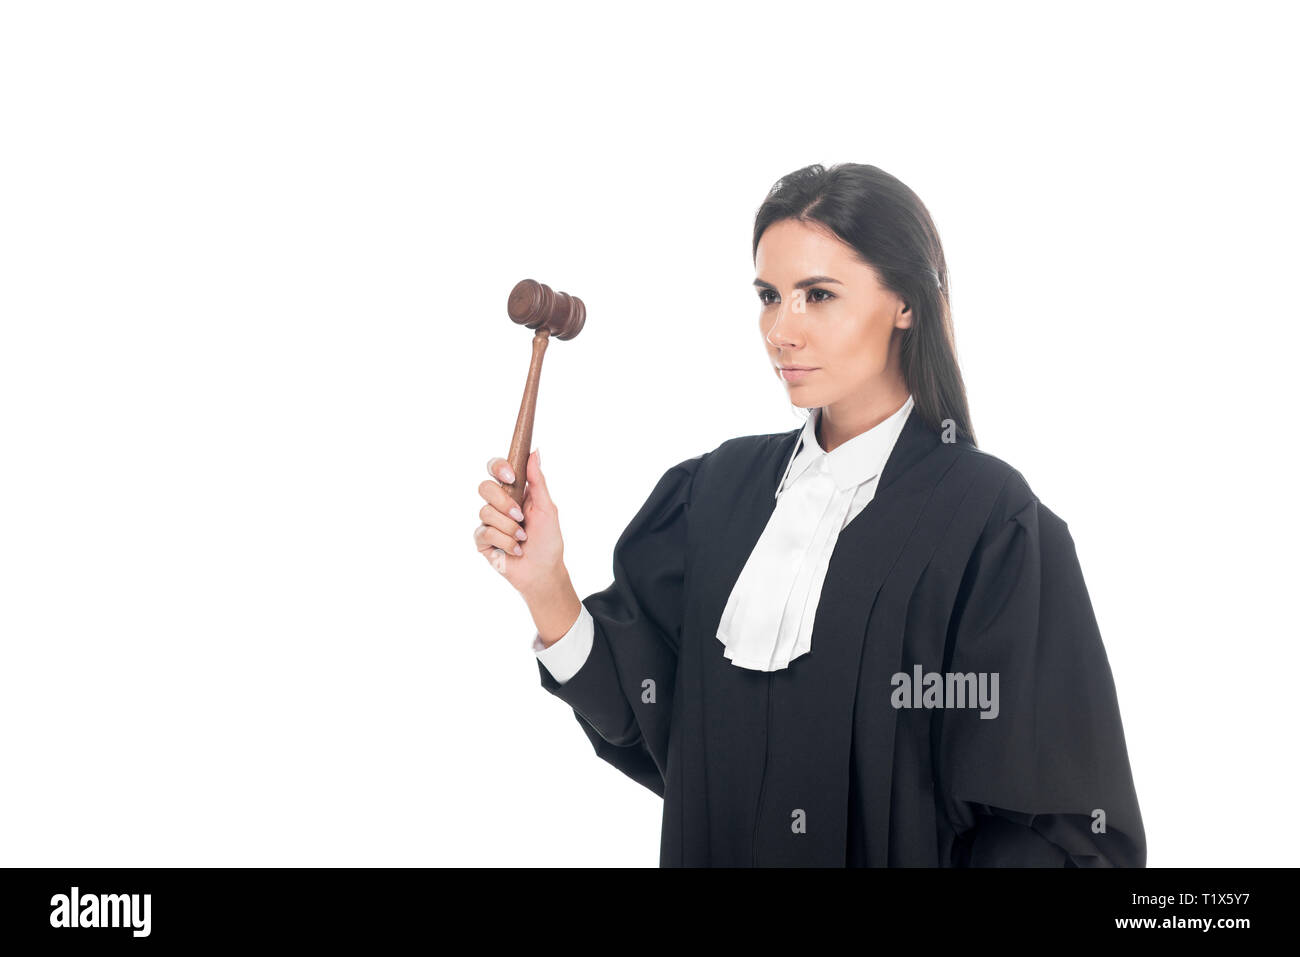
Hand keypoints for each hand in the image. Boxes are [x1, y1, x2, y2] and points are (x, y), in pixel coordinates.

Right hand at [474, 450, 565, 596]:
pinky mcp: (482, 541)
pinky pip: (485, 532)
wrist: (544, 571)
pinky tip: (516, 550)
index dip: (498, 467)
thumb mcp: (548, 508)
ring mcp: (488, 522)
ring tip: (523, 538)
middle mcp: (498, 504)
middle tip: (520, 516)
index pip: (496, 469)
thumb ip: (538, 481)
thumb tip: (535, 452)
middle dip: (503, 502)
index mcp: (513, 492)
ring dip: (510, 528)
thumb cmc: (548, 540)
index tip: (510, 476)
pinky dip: (505, 542)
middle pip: (484, 487)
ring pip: (486, 512)